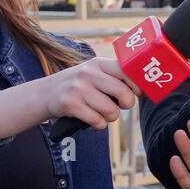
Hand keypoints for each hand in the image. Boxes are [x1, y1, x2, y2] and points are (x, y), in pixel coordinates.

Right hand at [0, 56, 139, 138]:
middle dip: (125, 105)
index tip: (136, 93)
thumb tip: (145, 89)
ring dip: (110, 117)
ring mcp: (78, 88)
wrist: (44, 94)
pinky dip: (99, 125)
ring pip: (111, 111)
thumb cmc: (78, 87)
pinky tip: (92, 119)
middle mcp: (88, 73)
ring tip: (101, 113)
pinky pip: (98, 121)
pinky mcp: (70, 104)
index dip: (137, 86)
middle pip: (123, 93)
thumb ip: (115, 78)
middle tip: (118, 106)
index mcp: (98, 64)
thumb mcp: (94, 74)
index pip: (127, 71)